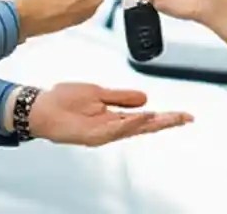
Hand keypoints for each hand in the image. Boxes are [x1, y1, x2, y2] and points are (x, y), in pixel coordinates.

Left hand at [28, 82, 193, 146]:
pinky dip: (131, 123)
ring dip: (152, 123)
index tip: (184, 114)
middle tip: (186, 118)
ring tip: (170, 117)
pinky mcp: (92, 135)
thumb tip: (146, 98)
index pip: (145, 117)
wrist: (39, 107)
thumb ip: (121, 97)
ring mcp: (102, 133)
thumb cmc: (64, 100)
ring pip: (133, 129)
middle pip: (144, 126)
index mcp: (113, 117)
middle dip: (166, 122)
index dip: (164, 116)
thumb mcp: (97, 93)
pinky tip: (144, 117)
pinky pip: (116, 129)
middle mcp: (111, 128)